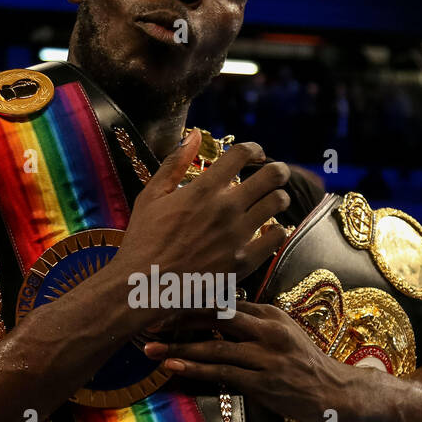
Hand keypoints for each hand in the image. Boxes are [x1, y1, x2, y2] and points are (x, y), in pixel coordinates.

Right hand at [114, 131, 290, 288]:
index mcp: (203, 189)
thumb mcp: (150, 196)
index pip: (242, 153)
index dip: (254, 149)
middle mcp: (225, 208)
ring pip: (278, 204)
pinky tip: (268, 231)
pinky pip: (277, 237)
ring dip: (278, 198)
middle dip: (277, 171)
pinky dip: (276, 231)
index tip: (255, 155)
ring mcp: (238, 235)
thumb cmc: (143, 240)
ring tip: (272, 202)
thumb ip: (174, 163)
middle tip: (276, 175)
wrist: (144, 287)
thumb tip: (192, 135)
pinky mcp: (244, 261)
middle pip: (272, 176)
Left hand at [141, 300, 344, 421]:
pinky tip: (173, 367)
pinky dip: (195, 370)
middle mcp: (268, 331)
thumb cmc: (302, 362)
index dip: (191, 302)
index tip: (163, 302)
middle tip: (149, 320)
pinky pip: (222, 374)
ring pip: (215, 348)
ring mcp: (266, 357)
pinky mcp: (262, 383)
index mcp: (269, 314)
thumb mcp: (282, 332)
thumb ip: (252, 322)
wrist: (333, 391)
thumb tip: (216, 313)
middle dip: (180, 319)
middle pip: (217, 318)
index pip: (224, 302)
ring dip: (180, 349)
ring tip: (152, 349)